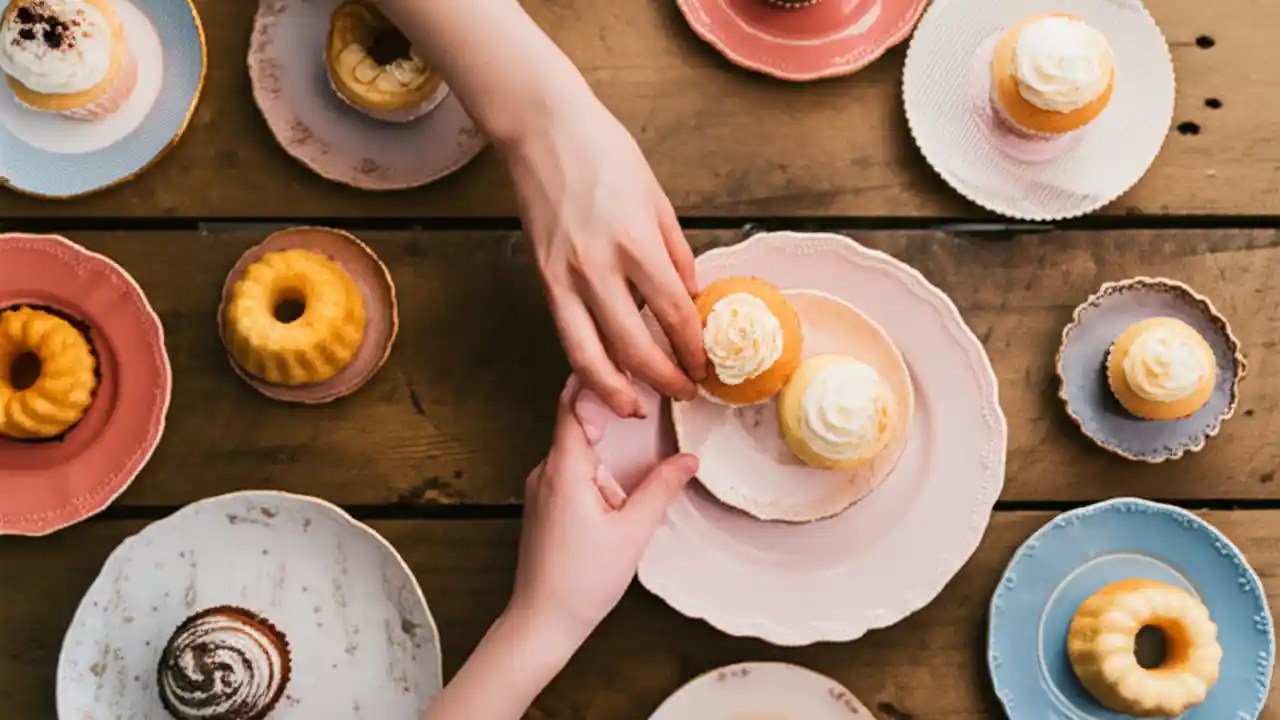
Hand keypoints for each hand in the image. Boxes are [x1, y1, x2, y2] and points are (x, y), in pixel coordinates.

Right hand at [504, 96, 705, 416]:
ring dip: (617, 390)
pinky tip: (604, 376)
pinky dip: (586, 363)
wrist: (543, 130)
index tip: (704, 366)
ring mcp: (566, 276)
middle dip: (664, 379)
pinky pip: (567, 334)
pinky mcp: (543, 278)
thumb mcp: (657, 197)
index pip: (674, 314)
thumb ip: (676, 253)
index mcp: (637, 243)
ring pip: (591, 355)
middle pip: (636, 347)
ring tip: (637, 406)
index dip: (692, 349)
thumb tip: (691, 297)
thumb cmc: (605, 153)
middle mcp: (599, 267)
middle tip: (683, 393)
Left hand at [508, 380, 698, 645]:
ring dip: (603, 436)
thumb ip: (661, 489)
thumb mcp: (633, 532)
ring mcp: (540, 488)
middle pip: (574, 419)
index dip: (597, 376)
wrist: (540, 622)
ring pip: (573, 446)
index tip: (623, 358)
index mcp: (564, 469)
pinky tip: (618, 473)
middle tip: (642, 385)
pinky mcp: (543, 505)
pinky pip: (569, 468)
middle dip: (607, 402)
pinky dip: (594, 460)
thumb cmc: (581, 581)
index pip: (572, 402)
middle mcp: (545, 471)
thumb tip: (689, 458)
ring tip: (637, 425)